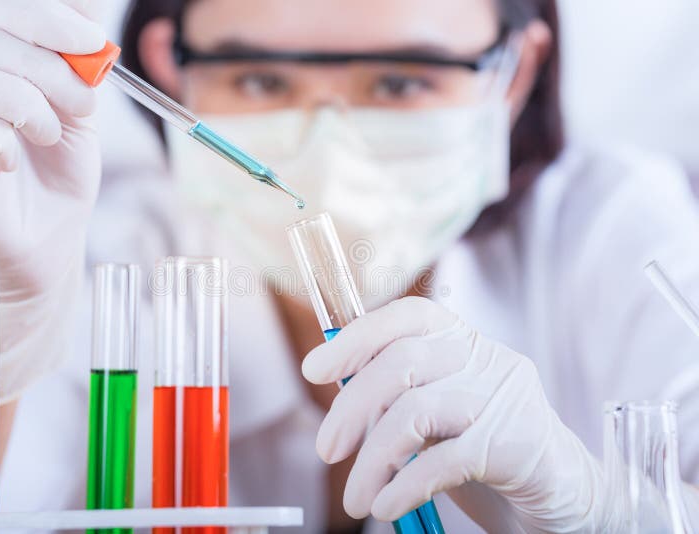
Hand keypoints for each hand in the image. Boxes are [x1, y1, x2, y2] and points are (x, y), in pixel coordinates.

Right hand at [0, 0, 106, 399]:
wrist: (49, 238)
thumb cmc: (59, 174)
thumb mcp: (80, 113)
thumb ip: (80, 71)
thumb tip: (92, 26)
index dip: (47, 18)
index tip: (93, 39)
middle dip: (50, 68)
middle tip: (85, 104)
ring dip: (29, 105)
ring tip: (51, 136)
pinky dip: (3, 140)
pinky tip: (14, 161)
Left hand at [302, 297, 604, 531]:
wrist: (563, 491)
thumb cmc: (486, 448)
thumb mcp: (436, 413)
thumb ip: (397, 395)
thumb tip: (337, 391)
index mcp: (462, 341)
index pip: (407, 316)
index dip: (357, 336)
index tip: (314, 370)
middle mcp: (485, 358)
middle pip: (401, 363)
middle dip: (351, 408)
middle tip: (327, 450)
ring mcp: (504, 397)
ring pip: (416, 412)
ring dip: (372, 460)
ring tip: (355, 499)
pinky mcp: (516, 442)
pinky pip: (444, 458)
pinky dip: (404, 484)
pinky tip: (386, 505)